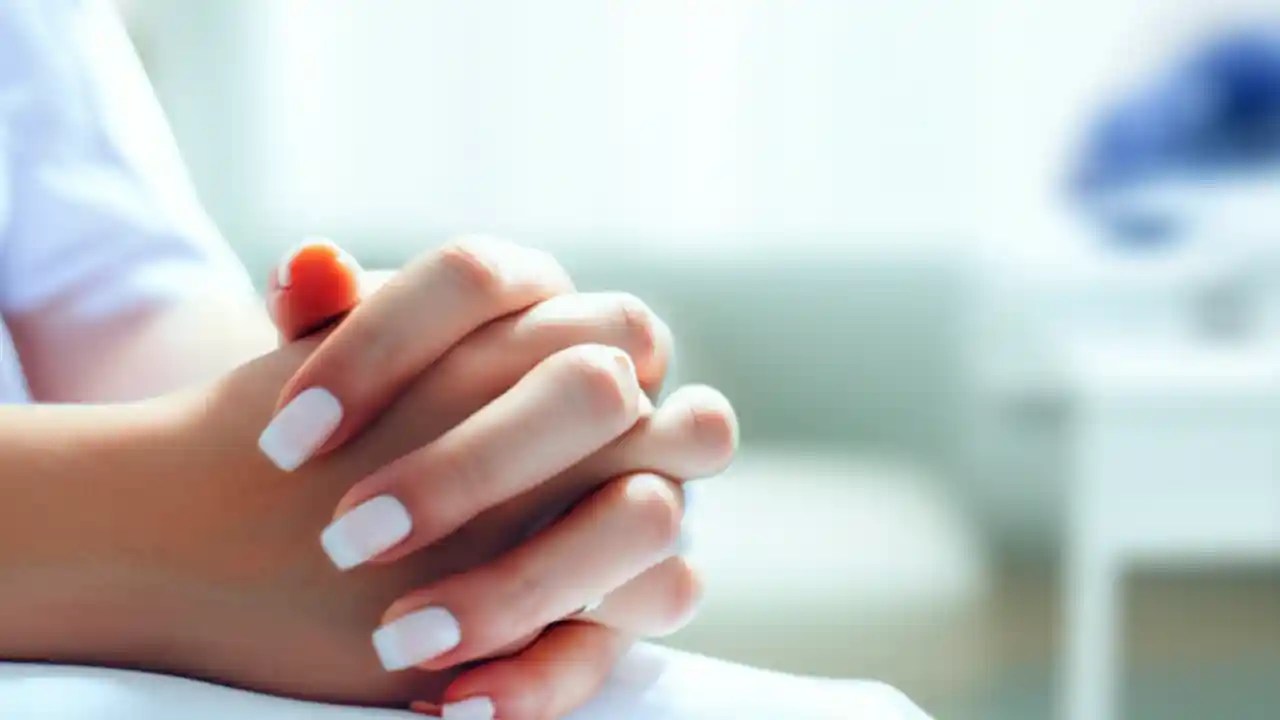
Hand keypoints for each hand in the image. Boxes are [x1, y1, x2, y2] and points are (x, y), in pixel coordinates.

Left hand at [256, 238, 736, 717]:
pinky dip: (553, 671)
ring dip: (526, 582)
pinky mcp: (653, 577)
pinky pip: (654, 616)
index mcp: (540, 303)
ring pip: (651, 513)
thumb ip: (327, 319)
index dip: (382, 348)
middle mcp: (622, 380)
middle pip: (594, 386)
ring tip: (402, 639)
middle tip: (344, 537)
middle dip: (469, 467)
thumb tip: (309, 267)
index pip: (481, 281)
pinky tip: (452, 701)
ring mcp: (657, 478)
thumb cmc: (375, 420)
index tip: (283, 439)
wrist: (408, 495)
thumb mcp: (344, 368)